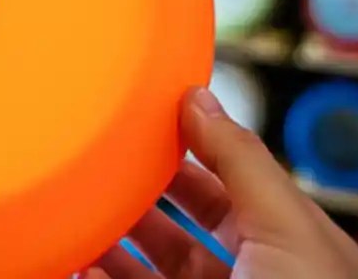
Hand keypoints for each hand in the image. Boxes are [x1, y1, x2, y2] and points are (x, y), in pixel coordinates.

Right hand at [86, 88, 357, 278]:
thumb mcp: (286, 228)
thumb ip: (239, 160)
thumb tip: (198, 96)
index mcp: (284, 243)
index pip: (227, 181)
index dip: (185, 146)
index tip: (137, 117)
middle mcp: (245, 278)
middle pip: (177, 226)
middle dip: (134, 194)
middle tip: (91, 164)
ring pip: (145, 269)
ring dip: (106, 243)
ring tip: (71, 217)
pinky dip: (96, 278)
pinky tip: (75, 265)